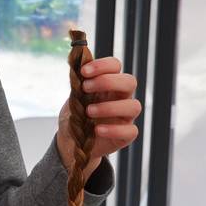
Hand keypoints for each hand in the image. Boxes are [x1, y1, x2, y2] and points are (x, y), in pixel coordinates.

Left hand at [56, 56, 140, 177]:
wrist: (71, 141)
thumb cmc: (75, 116)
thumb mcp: (73, 98)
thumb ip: (78, 84)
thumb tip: (78, 63)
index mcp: (108, 84)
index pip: (115, 66)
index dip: (102, 65)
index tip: (83, 71)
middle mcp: (121, 97)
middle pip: (130, 81)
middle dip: (107, 82)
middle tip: (85, 88)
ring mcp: (125, 116)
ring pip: (134, 106)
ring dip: (109, 107)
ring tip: (88, 111)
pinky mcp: (126, 135)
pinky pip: (130, 131)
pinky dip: (113, 130)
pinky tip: (97, 130)